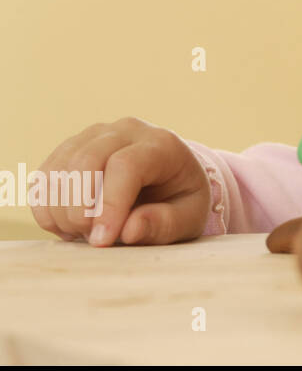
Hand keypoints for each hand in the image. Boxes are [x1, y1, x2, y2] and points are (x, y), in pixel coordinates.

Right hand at [31, 117, 211, 246]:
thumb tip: (129, 230)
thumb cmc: (179, 199)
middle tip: (92, 239)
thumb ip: (164, 224)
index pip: (126, 165)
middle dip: (80, 209)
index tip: (102, 240)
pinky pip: (43, 179)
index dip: (109, 205)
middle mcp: (125, 131)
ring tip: (85, 234)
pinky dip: (47, 209)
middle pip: (86, 161)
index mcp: (161, 144)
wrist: (167, 179)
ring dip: (62, 212)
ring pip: (58, 170)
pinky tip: (70, 226)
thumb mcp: (188, 217)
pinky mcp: (69, 149)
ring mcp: (93, 136)